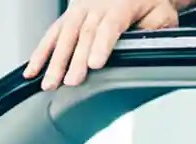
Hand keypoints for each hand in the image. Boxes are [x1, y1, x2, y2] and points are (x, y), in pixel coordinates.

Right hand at [24, 0, 180, 90]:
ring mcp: (81, 9)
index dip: (101, 46)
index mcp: (122, 4)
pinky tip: (32, 70)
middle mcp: (97, 4)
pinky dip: (41, 52)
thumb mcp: (163, 17)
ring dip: (54, 61)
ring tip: (48, 83)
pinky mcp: (71, 15)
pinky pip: (53, 33)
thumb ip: (153, 32)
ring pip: (65, 35)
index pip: (109, 26)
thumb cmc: (152, 4)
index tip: (94, 64)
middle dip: (75, 60)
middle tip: (70, 82)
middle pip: (84, 34)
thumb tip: (145, 50)